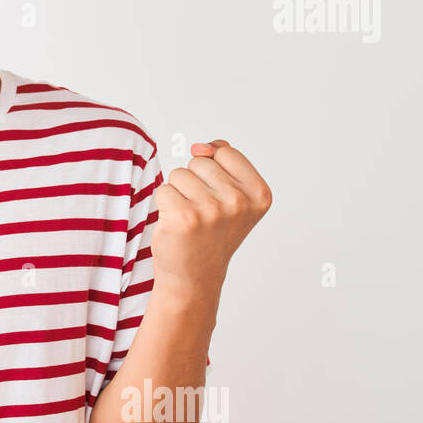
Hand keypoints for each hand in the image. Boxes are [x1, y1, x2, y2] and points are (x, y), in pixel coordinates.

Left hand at [149, 140, 271, 294]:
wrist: (195, 275)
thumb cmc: (211, 232)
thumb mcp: (232, 194)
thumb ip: (221, 160)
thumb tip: (199, 147)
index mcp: (259, 193)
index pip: (225, 152)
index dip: (213, 171)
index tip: (218, 198)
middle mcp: (239, 201)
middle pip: (200, 162)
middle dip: (194, 182)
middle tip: (202, 212)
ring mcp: (212, 210)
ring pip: (179, 173)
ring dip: (178, 193)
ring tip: (190, 218)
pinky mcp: (183, 217)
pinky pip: (163, 189)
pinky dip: (164, 204)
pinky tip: (176, 224)